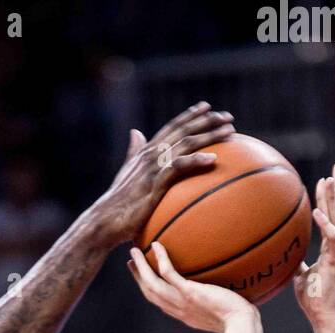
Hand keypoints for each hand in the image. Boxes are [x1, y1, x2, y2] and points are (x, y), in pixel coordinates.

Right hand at [91, 101, 235, 244]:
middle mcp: (150, 154)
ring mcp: (152, 167)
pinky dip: (196, 160)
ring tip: (230, 132)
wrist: (104, 222)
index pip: (171, 127)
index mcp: (145, 152)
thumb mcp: (126, 174)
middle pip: (183, 130)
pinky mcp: (154, 183)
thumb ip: (133, 152)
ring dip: (209, 135)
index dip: (189, 116)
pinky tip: (213, 159)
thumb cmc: (116, 205)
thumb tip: (135, 133)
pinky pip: (179, 166)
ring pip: (185, 143)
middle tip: (228, 117)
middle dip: (207, 120)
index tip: (207, 107)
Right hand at [128, 241, 257, 332]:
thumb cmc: (240, 320)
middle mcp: (178, 309)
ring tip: (134, 251)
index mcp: (184, 314)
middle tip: (132, 262)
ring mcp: (181, 301)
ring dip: (141, 267)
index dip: (149, 289)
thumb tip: (228, 290)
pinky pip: (168, 273)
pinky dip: (160, 259)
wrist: (240, 324)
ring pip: (152, 284)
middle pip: (150, 293)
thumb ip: (220, 300)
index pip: (161, 302)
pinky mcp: (188, 292)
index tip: (144, 278)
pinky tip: (157, 244)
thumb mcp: (225, 311)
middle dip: (139, 278)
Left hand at [292, 162, 334, 325]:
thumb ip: (298, 262)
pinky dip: (327, 223)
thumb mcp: (301, 275)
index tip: (326, 179)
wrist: (324, 316)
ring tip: (329, 178)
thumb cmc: (314, 297)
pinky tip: (318, 210)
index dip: (331, 196)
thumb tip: (287, 255)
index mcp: (333, 245)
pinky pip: (333, 237)